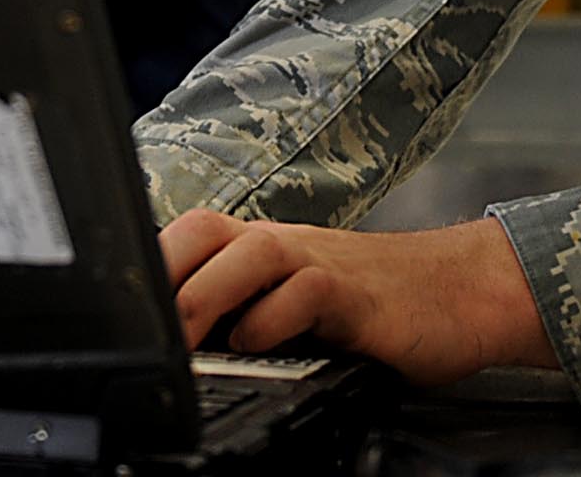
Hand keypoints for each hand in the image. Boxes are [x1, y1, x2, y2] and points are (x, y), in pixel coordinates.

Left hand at [158, 210, 556, 387]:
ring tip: (181, 336)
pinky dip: (275, 317)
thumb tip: (177, 349)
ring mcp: (323, 263)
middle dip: (166, 271)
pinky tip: (259, 345)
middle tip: (141, 325)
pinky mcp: (358, 295)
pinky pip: (309, 290)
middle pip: (208, 230)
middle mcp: (286, 246)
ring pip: (253, 250)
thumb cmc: (375, 303)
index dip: (147, 263)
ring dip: (206, 293)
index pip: (189, 235)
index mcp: (262, 248)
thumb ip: (244, 315)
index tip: (117, 311)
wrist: (463, 294)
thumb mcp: (297, 306)